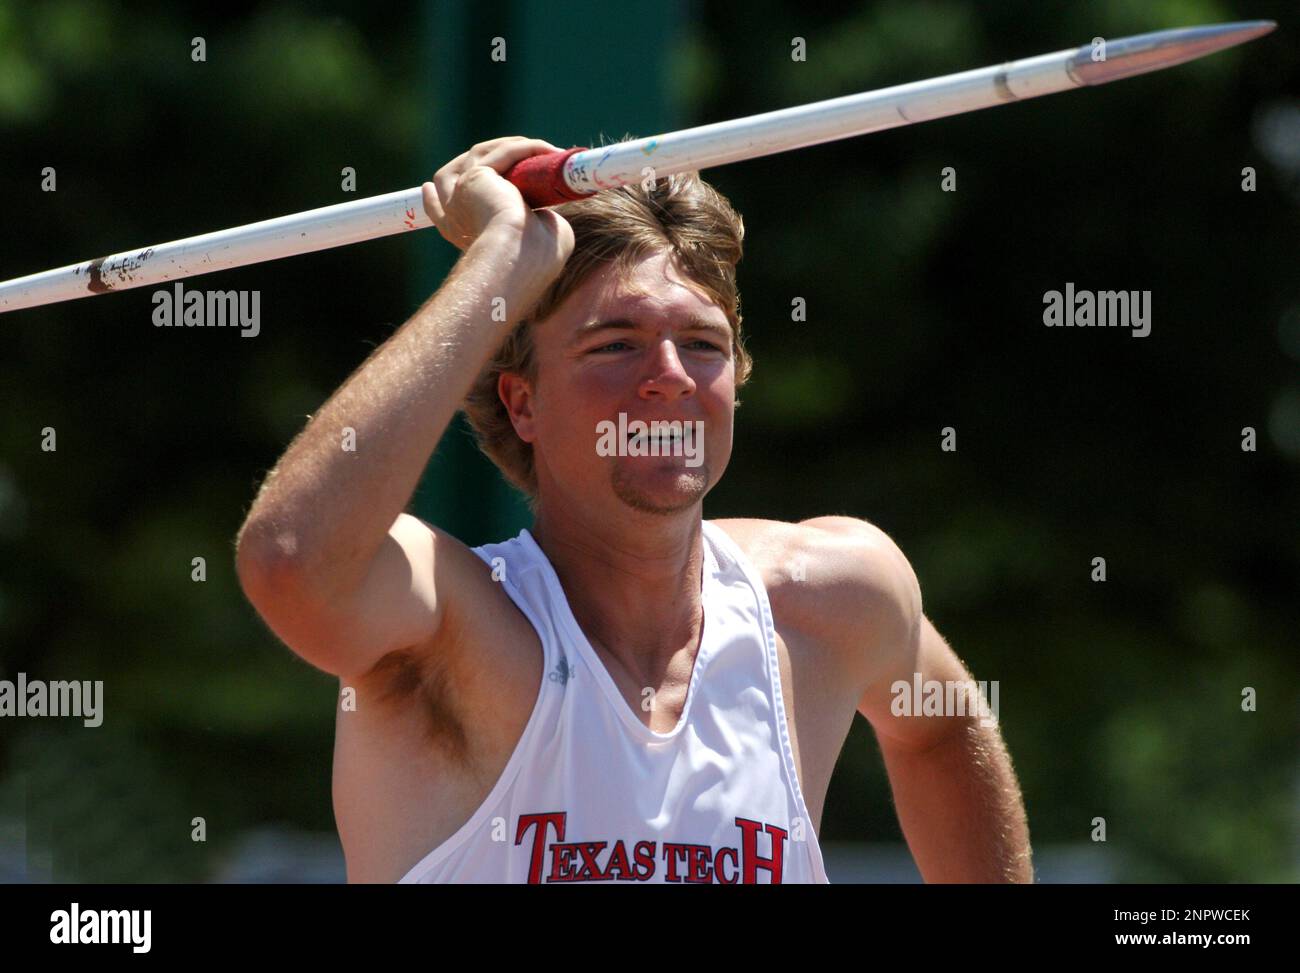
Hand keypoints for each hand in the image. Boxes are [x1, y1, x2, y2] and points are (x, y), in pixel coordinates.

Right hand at [422, 137, 574, 270]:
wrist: (518, 259)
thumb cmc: (531, 263)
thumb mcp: (533, 242)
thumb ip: (536, 225)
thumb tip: (545, 213)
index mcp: (462, 234)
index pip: (440, 212)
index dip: (434, 199)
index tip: (429, 188)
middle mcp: (454, 214)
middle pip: (450, 175)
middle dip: (476, 158)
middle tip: (510, 150)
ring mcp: (460, 193)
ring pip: (479, 155)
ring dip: (510, 147)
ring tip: (541, 150)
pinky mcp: (475, 176)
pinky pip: (502, 153)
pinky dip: (525, 148)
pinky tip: (548, 150)